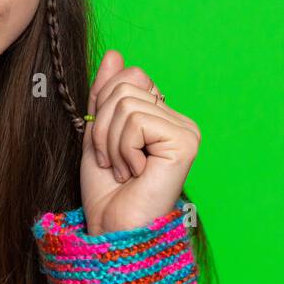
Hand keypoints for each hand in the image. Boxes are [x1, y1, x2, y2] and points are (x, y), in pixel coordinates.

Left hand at [80, 50, 200, 234]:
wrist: (112, 228)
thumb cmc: (106, 190)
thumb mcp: (97, 133)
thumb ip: (105, 94)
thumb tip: (115, 54)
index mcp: (162, 116)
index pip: (130, 76)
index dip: (103, 107)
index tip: (105, 147)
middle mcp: (180, 120)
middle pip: (127, 84)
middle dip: (103, 125)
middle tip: (112, 162)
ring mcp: (186, 130)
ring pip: (127, 103)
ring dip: (110, 142)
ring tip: (122, 170)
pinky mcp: (185, 142)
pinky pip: (135, 121)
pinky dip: (122, 148)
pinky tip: (134, 173)